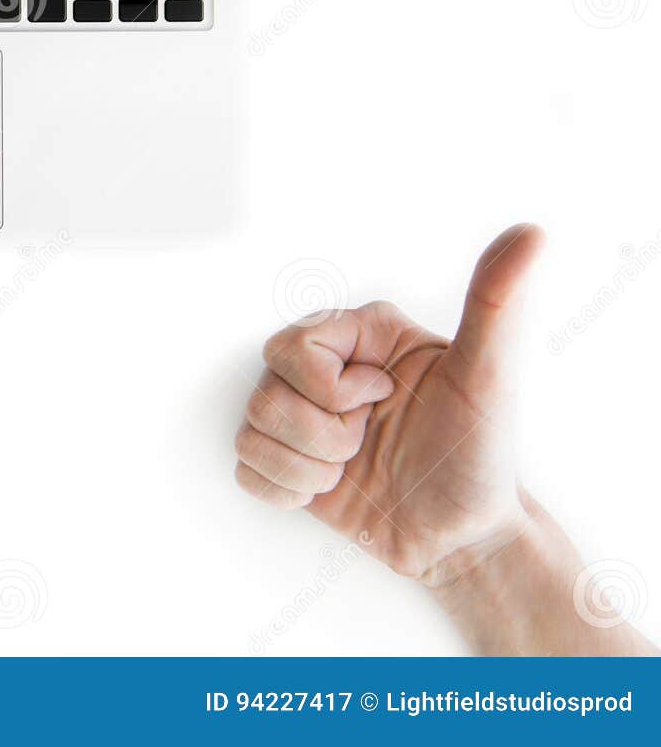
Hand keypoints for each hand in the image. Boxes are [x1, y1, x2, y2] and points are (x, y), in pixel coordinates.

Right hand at [235, 224, 543, 584]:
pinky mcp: (286, 460)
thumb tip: (530, 236)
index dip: (332, 390)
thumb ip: (497, 306)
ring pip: (252, 429)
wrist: (462, 538)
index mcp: (361, 337)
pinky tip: (328, 489)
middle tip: (367, 441)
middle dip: (320, 434)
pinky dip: (285, 488)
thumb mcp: (487, 380)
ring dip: (308, 466)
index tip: (384, 400)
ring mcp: (301, 415)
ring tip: (352, 468)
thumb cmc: (478, 458)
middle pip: (266, 390)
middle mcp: (325, 369)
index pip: (295, 346)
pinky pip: (245, 465)